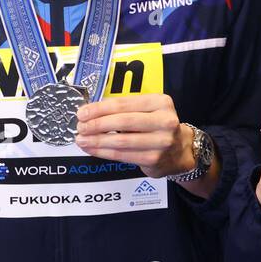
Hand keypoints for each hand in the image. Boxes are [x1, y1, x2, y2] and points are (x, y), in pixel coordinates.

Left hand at [74, 93, 193, 178]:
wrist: (181, 150)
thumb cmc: (157, 127)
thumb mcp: (148, 111)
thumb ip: (126, 109)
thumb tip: (91, 111)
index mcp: (161, 102)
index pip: (125, 103)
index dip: (100, 108)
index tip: (82, 112)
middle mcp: (165, 120)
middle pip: (123, 121)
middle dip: (97, 124)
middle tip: (80, 127)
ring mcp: (161, 141)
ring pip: (121, 141)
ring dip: (97, 141)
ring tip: (81, 140)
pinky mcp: (154, 159)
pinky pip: (123, 155)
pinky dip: (104, 152)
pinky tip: (92, 149)